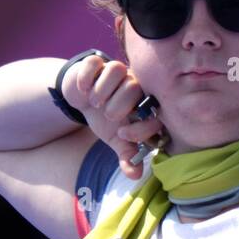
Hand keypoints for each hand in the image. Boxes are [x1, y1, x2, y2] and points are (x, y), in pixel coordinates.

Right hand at [60, 55, 164, 179]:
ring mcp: (116, 71)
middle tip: (107, 115)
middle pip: (133, 88)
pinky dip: (86, 77)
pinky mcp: (97, 63)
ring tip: (95, 103)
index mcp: (145, 103)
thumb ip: (127, 156)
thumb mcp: (116, 139)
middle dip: (117, 107)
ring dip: (102, 91)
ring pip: (117, 70)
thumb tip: (135, 176)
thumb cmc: (106, 120)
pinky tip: (83, 89)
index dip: (140, 126)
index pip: (154, 110)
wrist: (84, 99)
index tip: (123, 134)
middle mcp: (134, 84)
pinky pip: (95, 62)